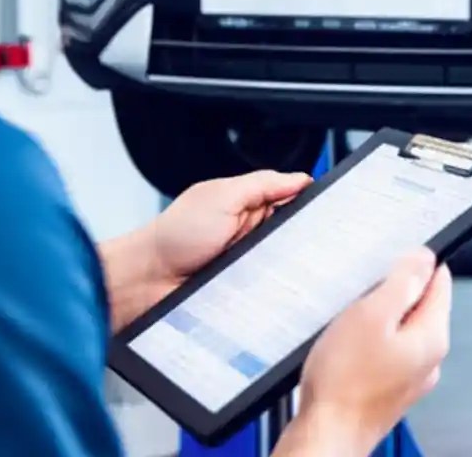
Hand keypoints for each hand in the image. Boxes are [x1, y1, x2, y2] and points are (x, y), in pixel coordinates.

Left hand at [149, 170, 311, 290]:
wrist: (146, 280)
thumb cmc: (175, 235)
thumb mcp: (221, 196)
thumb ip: (262, 184)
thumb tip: (301, 179)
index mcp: (249, 207)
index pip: (293, 203)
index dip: (310, 207)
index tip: (325, 212)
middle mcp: (253, 236)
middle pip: (296, 237)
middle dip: (302, 242)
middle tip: (297, 243)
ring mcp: (251, 265)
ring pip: (287, 267)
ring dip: (285, 268)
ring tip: (276, 267)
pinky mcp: (246, 292)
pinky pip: (271, 292)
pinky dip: (273, 291)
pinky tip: (271, 289)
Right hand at [273, 248, 452, 455]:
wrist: (326, 434)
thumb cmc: (344, 382)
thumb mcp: (372, 314)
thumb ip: (403, 282)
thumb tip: (424, 258)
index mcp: (432, 336)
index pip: (441, 282)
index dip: (416, 264)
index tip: (391, 263)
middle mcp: (428, 359)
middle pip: (420, 305)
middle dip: (393, 293)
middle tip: (362, 297)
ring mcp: (410, 376)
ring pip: (400, 329)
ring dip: (377, 319)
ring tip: (350, 325)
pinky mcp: (388, 388)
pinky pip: (385, 352)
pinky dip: (368, 343)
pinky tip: (346, 348)